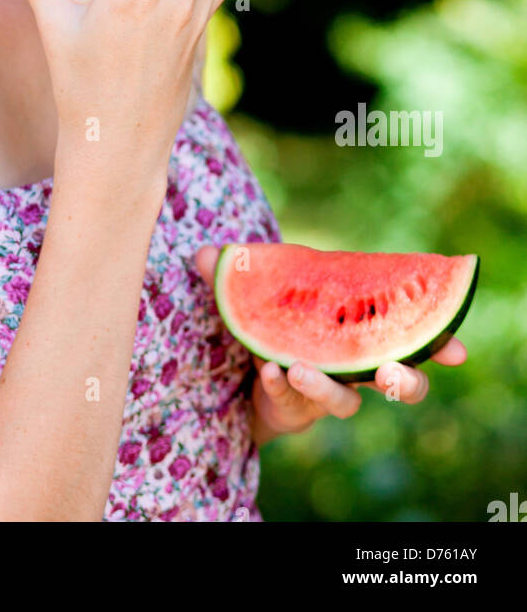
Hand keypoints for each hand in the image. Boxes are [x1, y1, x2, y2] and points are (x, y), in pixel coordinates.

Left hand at [195, 245, 467, 440]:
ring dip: (325, 387)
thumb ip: (236, 272)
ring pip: (342, 402)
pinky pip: (294, 402)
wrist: (243, 368)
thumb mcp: (258, 290)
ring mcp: (325, 391)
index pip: (406, 334)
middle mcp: (350, 366)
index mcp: (360, 331)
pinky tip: (269, 369)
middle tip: (388, 373)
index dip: (435, 344)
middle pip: (395, 382)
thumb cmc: (274, 320)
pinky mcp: (296, 408)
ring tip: (302, 371)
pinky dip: (281, 385)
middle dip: (401, 380)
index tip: (457, 351)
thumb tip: (203, 252)